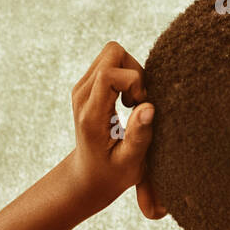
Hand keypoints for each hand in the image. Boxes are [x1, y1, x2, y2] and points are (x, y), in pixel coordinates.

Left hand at [64, 41, 154, 211]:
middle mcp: (81, 95)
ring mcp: (82, 87)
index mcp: (91, 114)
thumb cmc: (112, 174)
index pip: (109, 74)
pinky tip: (128, 102)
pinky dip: (126, 75)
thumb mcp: (130, 164)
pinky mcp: (88, 85)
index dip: (134, 82)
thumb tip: (148, 107)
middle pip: (112, 52)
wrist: (88, 176)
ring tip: (134, 103)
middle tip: (138, 101)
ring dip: (131, 72)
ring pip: (112, 52)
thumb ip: (139, 135)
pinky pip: (111, 62)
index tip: (140, 106)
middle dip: (135, 70)